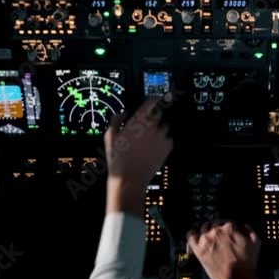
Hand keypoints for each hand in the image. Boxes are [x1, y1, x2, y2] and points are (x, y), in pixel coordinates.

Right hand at [105, 99, 172, 215]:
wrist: (130, 178)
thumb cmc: (118, 159)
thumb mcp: (110, 137)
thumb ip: (116, 120)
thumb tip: (123, 113)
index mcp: (138, 121)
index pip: (151, 102)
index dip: (152, 100)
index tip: (153, 100)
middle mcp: (152, 126)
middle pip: (158, 114)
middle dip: (153, 118)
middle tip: (145, 128)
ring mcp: (161, 137)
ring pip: (164, 127)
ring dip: (159, 130)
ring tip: (148, 141)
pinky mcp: (167, 147)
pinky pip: (169, 139)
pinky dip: (164, 141)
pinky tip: (154, 148)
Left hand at [188, 221, 263, 278]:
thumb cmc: (246, 265)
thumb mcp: (256, 244)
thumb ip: (250, 232)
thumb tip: (245, 227)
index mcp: (230, 228)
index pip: (228, 222)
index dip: (230, 228)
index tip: (230, 232)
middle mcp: (216, 232)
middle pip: (215, 224)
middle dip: (218, 229)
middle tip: (221, 237)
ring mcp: (206, 240)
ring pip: (203, 228)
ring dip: (206, 230)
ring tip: (209, 236)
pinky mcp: (198, 250)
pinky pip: (191, 237)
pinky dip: (192, 234)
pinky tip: (194, 235)